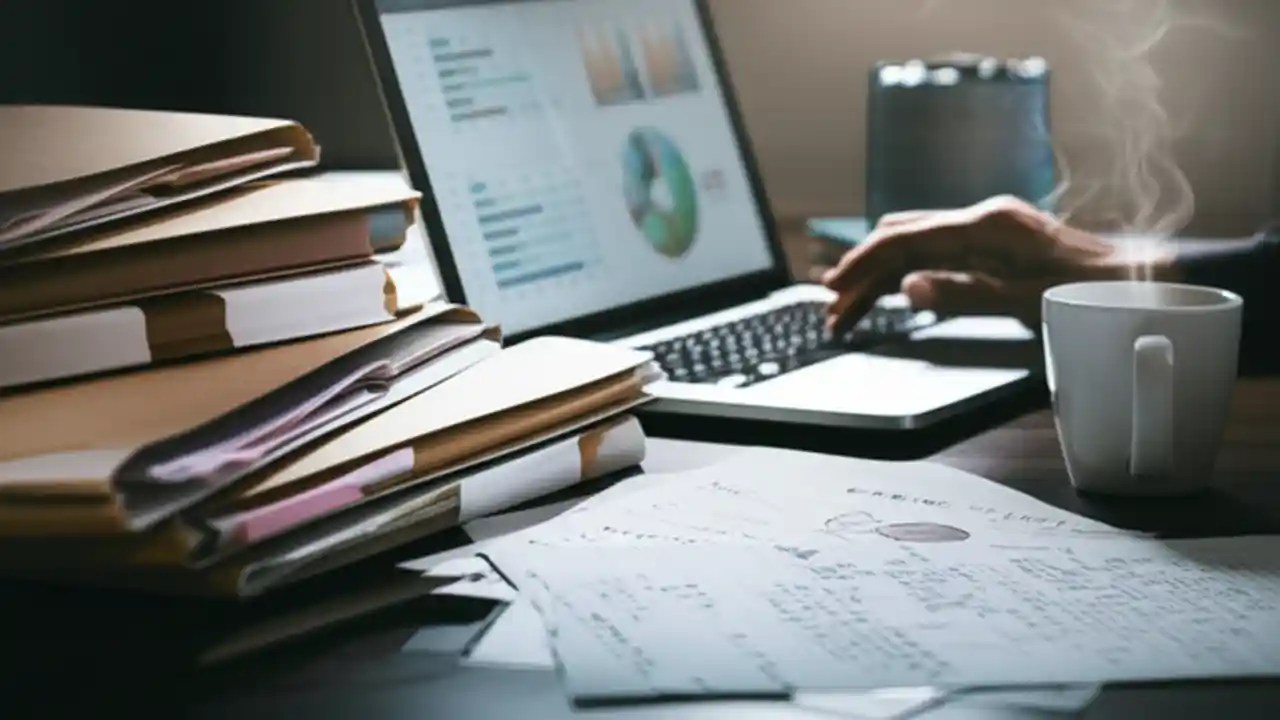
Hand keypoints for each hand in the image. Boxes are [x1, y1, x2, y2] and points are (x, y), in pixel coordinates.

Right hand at [820, 196, 1176, 330]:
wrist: (1145, 279)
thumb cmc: (1095, 292)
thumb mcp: (1029, 301)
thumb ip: (964, 293)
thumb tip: (908, 288)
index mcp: (986, 225)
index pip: (903, 239)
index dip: (861, 265)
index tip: (833, 290)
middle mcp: (980, 219)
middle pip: (899, 240)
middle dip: (861, 274)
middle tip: (832, 310)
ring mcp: (985, 231)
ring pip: (912, 248)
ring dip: (878, 278)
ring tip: (848, 312)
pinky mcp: (991, 246)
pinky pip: (935, 256)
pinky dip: (904, 276)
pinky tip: (887, 296)